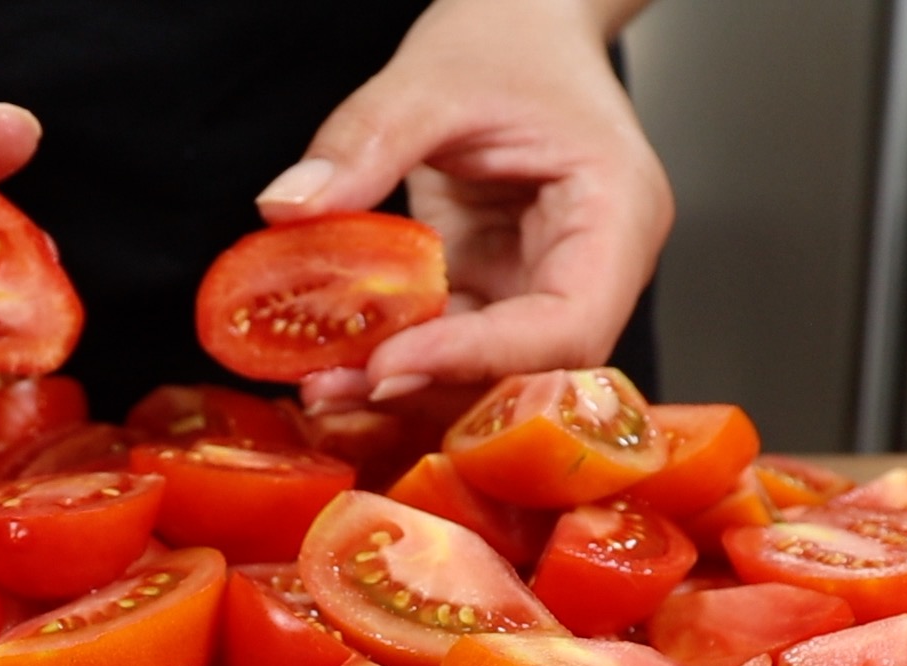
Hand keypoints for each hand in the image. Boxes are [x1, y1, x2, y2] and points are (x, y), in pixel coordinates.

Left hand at [255, 0, 672, 413]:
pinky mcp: (496, 291)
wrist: (519, 24)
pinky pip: (450, 344)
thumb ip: (365, 141)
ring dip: (405, 386)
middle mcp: (592, 268)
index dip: (478, 357)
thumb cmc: (509, 39)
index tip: (388, 364)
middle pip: (529, 370)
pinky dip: (396, 357)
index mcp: (616, 215)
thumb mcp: (432, 78)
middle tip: (335, 388)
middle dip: (433, 386)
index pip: (566, 325)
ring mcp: (543, 285)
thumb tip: (290, 206)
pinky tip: (336, 364)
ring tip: (321, 384)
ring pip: (486, 373)